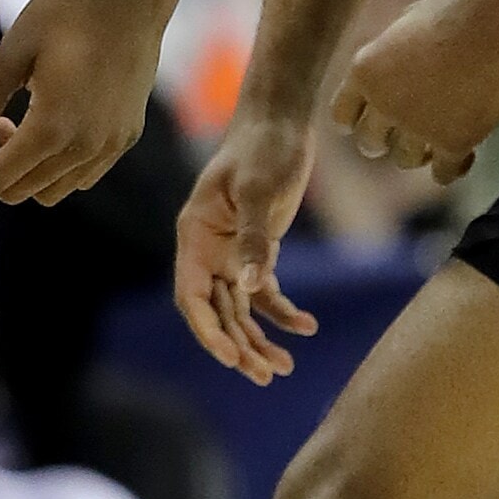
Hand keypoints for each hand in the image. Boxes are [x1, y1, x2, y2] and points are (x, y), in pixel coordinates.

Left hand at [0, 0, 169, 205]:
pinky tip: (48, 128)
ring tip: (15, 126)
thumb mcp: (12, 54)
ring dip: (23, 171)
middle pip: (22, 190)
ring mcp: (111, 145)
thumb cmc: (67, 14)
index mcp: (52, 128)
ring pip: (53, 190)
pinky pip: (82, 175)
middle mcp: (85, 148)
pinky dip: (54, 167)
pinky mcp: (127, 136)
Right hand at [175, 112, 319, 382]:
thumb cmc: (263, 149)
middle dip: (238, 346)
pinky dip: (283, 313)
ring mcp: (231, 253)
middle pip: (216, 312)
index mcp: (194, 236)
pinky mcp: (257, 251)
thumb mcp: (260, 191)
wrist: (280, 122)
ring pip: (239, 310)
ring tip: (283, 369)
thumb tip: (250, 288)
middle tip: (265, 376)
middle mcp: (207, 250)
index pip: (191, 296)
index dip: (207, 331)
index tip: (232, 358)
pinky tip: (307, 328)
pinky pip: (265, 294)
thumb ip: (255, 239)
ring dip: (258, 340)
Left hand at [330, 0, 498, 186]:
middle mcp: (384, 103)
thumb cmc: (458, 10)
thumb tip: (386, 71)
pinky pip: (444, 174)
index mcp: (365, 70)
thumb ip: (388, 54)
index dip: (358, 120)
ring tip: (438, 141)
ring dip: (421, 153)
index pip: (342, 116)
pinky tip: (464, 156)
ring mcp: (419, 126)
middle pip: (370, 144)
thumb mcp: (404, 23)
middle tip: (408, 133)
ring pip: (406, 161)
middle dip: (387, 140)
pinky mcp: (455, 141)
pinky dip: (453, 168)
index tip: (373, 119)